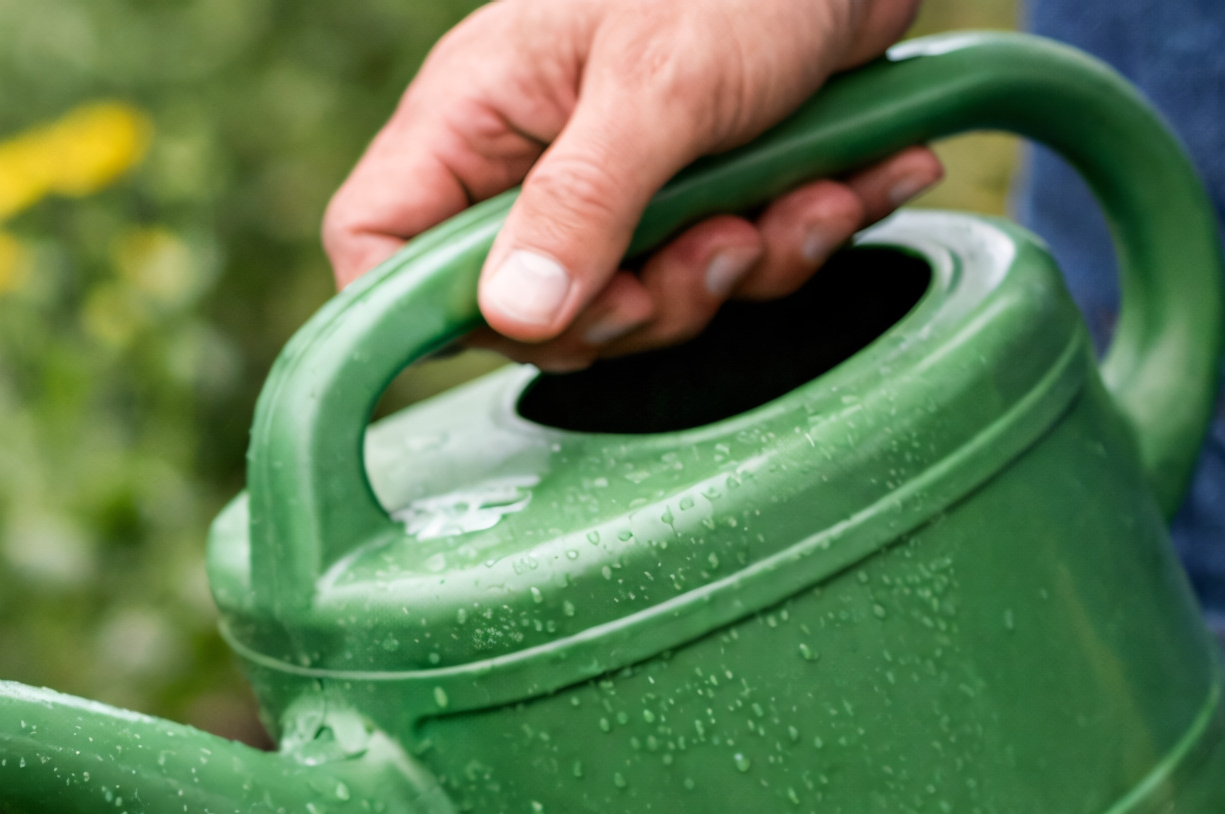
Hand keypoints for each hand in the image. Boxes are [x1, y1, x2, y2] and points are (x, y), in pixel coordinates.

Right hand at [324, 0, 942, 369]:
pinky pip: (720, 269)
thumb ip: (582, 202)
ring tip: (798, 202)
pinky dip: (793, 241)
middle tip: (710, 251)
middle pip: (523, 307)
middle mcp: (529, 156)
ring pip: (635, 303)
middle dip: (637, 304)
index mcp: (477, 109)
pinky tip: (848, 185)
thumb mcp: (661, 83)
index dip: (422, 304)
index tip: (529, 320)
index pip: (376, 237)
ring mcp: (614, 182)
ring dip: (733, 272)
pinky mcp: (697, 195)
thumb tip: (514, 316)